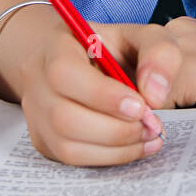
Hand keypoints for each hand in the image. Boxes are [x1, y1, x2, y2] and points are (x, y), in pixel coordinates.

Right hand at [17, 21, 173, 165]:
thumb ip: (158, 53)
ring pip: (67, 146)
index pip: (65, 74)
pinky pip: (72, 160)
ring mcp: (37, 116)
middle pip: (63, 118)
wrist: (84, 60)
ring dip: (116, 149)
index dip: (103, 95)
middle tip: (152, 126)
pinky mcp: (45, 140)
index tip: (141, 106)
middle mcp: (38, 83)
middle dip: (116, 130)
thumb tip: (155, 95)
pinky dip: (109, 158)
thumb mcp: (142, 36)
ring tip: (150, 136)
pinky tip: (136, 146)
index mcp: (57, 48)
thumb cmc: (113, 48)